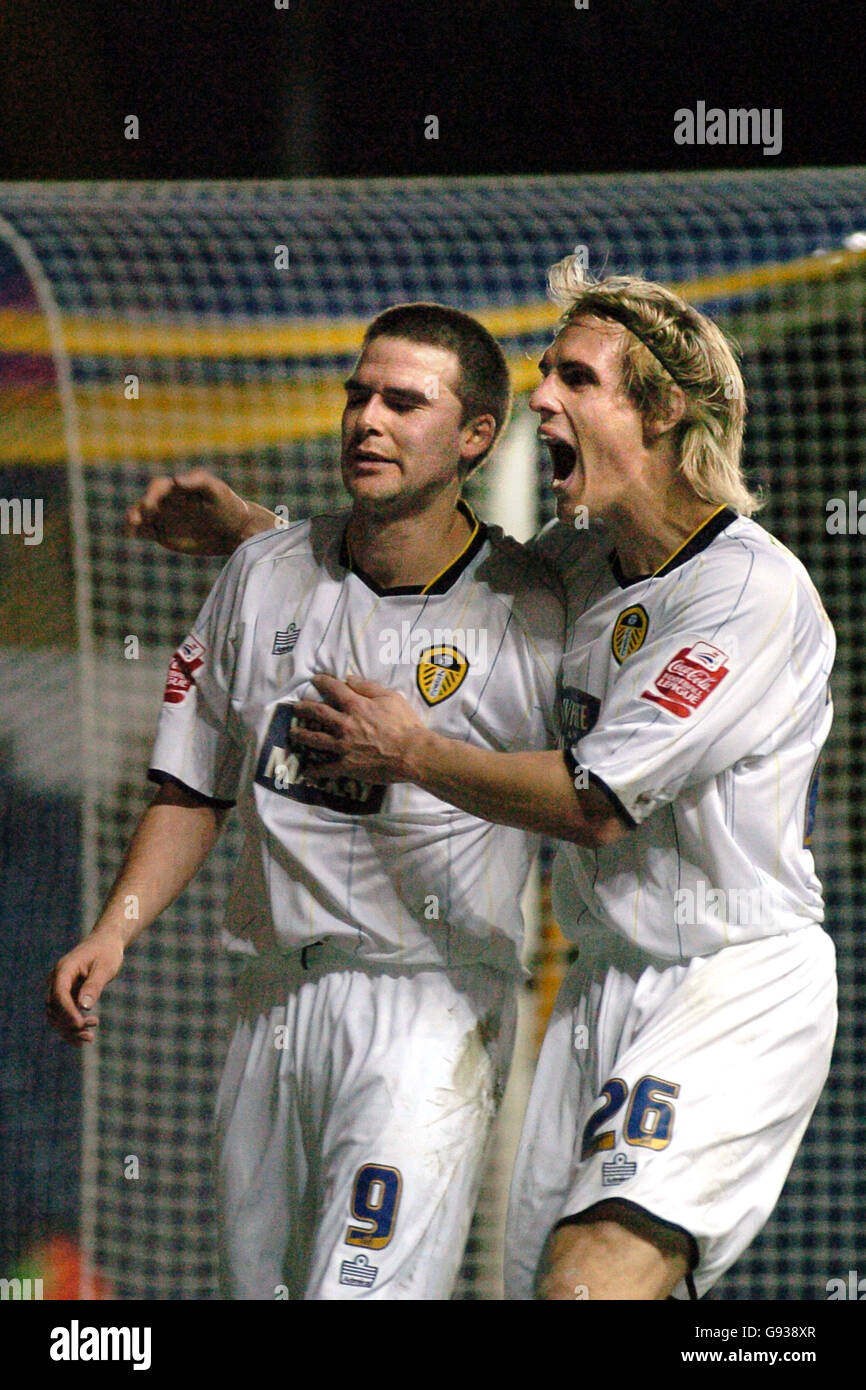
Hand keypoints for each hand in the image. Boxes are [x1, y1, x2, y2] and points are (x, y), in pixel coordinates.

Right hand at [46, 932, 124, 1044]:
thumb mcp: (105, 967)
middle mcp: (56, 980)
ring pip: (55, 1016)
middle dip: (70, 1024)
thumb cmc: (107, 952)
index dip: (67, 1012)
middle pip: (54, 1008)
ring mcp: (59, 988)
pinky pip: (62, 1015)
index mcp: (64, 970)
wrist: (106, 943)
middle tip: (92, 1029)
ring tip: (90, 1037)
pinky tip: (85, 1036)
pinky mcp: (65, 995)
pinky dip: (71, 1027)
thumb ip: (94, 986)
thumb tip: (84, 1006)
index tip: (80, 1024)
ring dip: (69, 1029)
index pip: (59, 995)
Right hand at [124, 468, 254, 554]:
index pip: (159, 487)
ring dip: (133, 518)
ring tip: (130, 528)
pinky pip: (145, 531)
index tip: (151, 505)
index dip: (152, 494)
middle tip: (138, 518)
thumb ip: (199, 481)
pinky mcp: (164, 534)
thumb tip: (175, 480)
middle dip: (140, 508)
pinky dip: (136, 531)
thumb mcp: (218, 492)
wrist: (234, 531)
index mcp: (178, 488)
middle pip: (146, 501)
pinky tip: (132, 534)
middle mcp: (168, 501)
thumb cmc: (228, 507)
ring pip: (141, 515)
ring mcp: (165, 517)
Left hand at [290, 675, 425, 783]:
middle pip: (318, 713)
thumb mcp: (390, 697)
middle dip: (304, 708)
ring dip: (302, 735)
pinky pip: (326, 768)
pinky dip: (316, 770)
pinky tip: (308, 771)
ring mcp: (343, 746)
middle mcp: (344, 724)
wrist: (411, 753)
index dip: (323, 682)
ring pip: (315, 738)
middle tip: (296, 707)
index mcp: (356, 705)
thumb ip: (368, 687)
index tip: (315, 679)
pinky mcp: (346, 765)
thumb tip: (349, 678)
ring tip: (293, 733)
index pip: (334, 689)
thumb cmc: (405, 724)